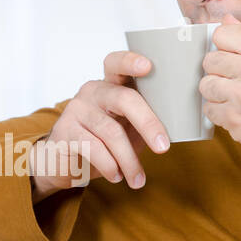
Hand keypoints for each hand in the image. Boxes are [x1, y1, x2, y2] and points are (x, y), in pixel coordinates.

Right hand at [32, 50, 171, 202]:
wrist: (62, 163)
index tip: (149, 66)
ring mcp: (77, 109)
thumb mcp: (126, 128)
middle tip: (163, 148)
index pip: (117, 63)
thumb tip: (178, 128)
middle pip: (124, 99)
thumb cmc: (101, 141)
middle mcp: (93, 91)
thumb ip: (145, 121)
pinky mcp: (65, 131)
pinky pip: (94, 148)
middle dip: (148, 124)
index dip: (132, 61)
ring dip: (129, 160)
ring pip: (111, 132)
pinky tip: (116, 176)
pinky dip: (110, 166)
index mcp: (111, 84)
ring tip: (138, 179)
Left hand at [199, 14, 240, 175]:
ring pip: (206, 84)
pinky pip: (209, 110)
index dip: (224, 46)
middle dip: (218, 71)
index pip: (223, 33)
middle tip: (234, 81)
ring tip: (235, 98)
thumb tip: (227, 20)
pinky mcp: (234, 120)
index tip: (231, 55)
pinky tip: (237, 113)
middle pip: (210, 59)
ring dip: (216, 93)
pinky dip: (219, 113)